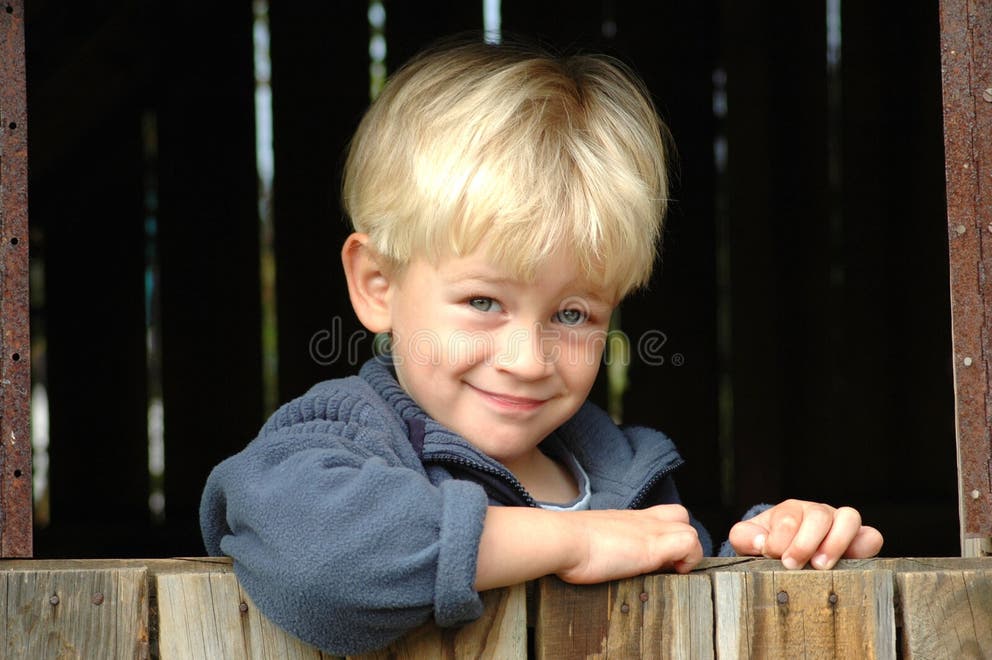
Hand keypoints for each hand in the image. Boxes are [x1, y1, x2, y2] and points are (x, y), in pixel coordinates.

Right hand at [557, 504, 703, 583]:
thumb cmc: (567, 545)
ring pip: (690, 529)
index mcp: (626, 520)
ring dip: (686, 554)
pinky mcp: (654, 546)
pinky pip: (690, 543)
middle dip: (679, 540)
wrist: (563, 540)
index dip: (664, 534)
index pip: (658, 515)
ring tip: (668, 572)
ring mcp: (650, 531)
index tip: (654, 559)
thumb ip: (597, 544)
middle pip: (679, 516)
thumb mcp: (588, 540)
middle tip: (665, 565)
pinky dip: (688, 561)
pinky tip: (670, 574)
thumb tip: (589, 558)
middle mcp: (641, 520)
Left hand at [728, 499, 882, 569]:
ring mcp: (839, 525)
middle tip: (792, 564)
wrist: (783, 551)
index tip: (771, 555)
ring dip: (835, 543)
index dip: (780, 539)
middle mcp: (816, 513)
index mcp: (790, 511)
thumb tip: (762, 541)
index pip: (788, 518)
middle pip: (818, 516)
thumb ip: (744, 536)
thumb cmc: (766, 543)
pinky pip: (871, 536)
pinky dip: (865, 545)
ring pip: (848, 518)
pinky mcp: (858, 541)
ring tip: (821, 565)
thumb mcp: (747, 538)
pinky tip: (853, 560)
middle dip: (804, 542)